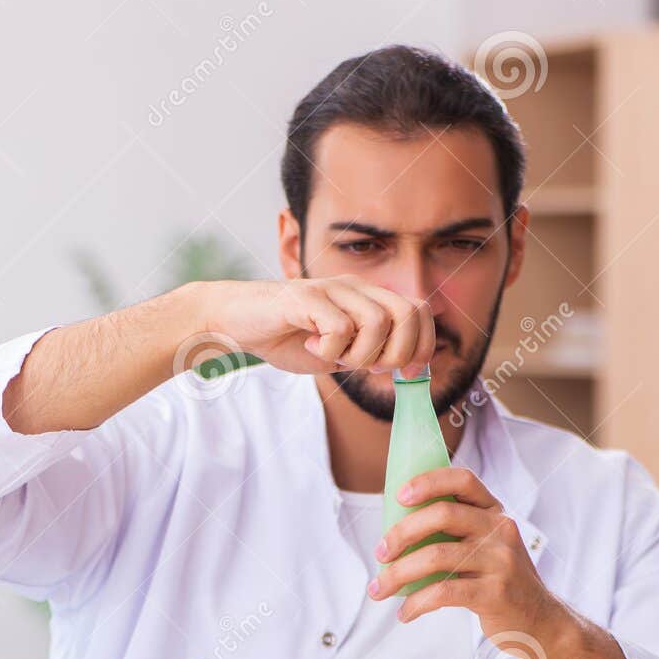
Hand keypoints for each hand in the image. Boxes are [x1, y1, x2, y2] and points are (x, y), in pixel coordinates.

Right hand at [188, 277, 434, 376]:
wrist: (234, 322)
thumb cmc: (285, 338)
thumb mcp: (336, 353)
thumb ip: (366, 356)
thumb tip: (403, 368)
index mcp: (367, 297)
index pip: (419, 310)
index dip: (423, 344)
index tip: (406, 372)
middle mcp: (355, 286)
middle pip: (408, 312)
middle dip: (396, 353)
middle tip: (366, 367)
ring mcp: (331, 289)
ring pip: (377, 322)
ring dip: (360, 354)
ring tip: (334, 358)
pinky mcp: (306, 297)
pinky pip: (339, 328)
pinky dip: (330, 350)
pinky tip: (311, 347)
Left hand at [367, 467, 567, 641]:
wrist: (539, 621)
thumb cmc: (496, 580)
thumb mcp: (484, 547)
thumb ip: (452, 533)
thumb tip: (392, 533)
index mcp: (493, 512)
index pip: (463, 480)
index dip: (428, 481)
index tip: (398, 495)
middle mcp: (500, 530)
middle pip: (443, 514)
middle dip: (401, 533)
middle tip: (379, 553)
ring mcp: (500, 561)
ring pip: (437, 556)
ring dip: (398, 574)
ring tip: (377, 590)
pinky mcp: (496, 593)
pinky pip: (444, 592)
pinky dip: (416, 603)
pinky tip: (405, 614)